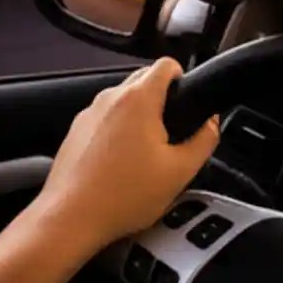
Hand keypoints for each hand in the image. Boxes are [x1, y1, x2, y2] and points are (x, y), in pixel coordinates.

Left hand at [31, 57, 219, 249]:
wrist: (71, 217)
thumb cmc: (124, 196)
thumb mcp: (180, 171)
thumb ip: (204, 141)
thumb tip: (211, 124)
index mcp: (139, 100)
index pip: (166, 64)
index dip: (183, 78)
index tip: (188, 102)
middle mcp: (110, 98)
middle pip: (144, 79)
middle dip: (162, 99)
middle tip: (172, 133)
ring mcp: (89, 113)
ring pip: (123, 100)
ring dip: (138, 117)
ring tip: (146, 154)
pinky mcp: (75, 131)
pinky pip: (104, 119)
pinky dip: (116, 132)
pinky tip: (120, 164)